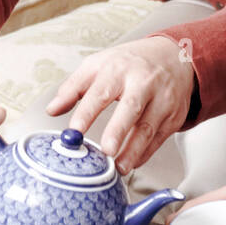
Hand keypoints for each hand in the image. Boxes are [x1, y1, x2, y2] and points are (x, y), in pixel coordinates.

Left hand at [43, 36, 193, 172]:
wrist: (173, 57)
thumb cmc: (130, 63)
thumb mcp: (99, 65)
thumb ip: (73, 88)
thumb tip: (52, 110)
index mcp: (119, 69)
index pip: (101, 91)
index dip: (87, 112)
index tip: (75, 130)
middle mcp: (143, 82)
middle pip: (131, 106)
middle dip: (118, 130)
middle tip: (106, 150)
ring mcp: (162, 99)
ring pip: (148, 127)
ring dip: (133, 150)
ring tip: (119, 168)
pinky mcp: (173, 116)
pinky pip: (159, 138)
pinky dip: (145, 153)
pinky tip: (132, 162)